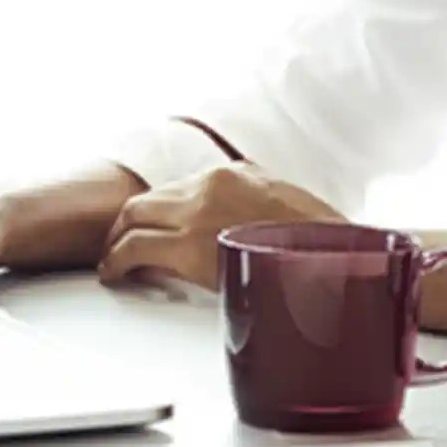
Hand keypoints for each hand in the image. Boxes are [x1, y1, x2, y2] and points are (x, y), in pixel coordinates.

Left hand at [97, 162, 342, 289]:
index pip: (179, 187)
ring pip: (133, 217)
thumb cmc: (322, 242)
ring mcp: (196, 213)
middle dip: (127, 221)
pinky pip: (135, 248)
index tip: (155, 226)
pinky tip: (115, 272)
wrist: (334, 257)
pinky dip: (118, 260)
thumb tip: (236, 224)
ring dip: (116, 239)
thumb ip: (252, 204)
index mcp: (233, 174)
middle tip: (118, 241)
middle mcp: (208, 185)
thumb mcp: (286, 204)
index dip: (161, 211)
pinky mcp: (188, 247)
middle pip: (147, 198)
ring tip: (112, 260)